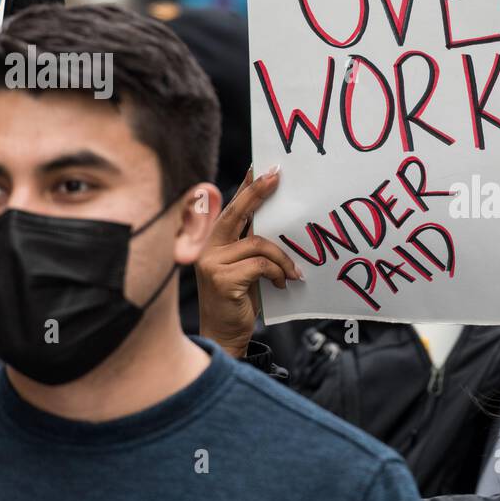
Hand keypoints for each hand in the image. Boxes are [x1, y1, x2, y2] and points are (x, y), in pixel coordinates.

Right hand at [195, 165, 301, 358]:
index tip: (262, 166)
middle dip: (257, 192)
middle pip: (235, 212)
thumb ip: (253, 243)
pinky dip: (277, 272)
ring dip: (282, 258)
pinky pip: (260, 264)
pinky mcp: (222, 279)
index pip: (230, 207)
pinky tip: (282, 284)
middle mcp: (207, 247)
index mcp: (213, 241)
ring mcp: (211, 262)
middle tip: (277, 176)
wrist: (225, 333)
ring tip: (292, 273)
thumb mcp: (246, 266)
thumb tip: (279, 217)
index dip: (246, 186)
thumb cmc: (239, 297)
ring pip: (258, 243)